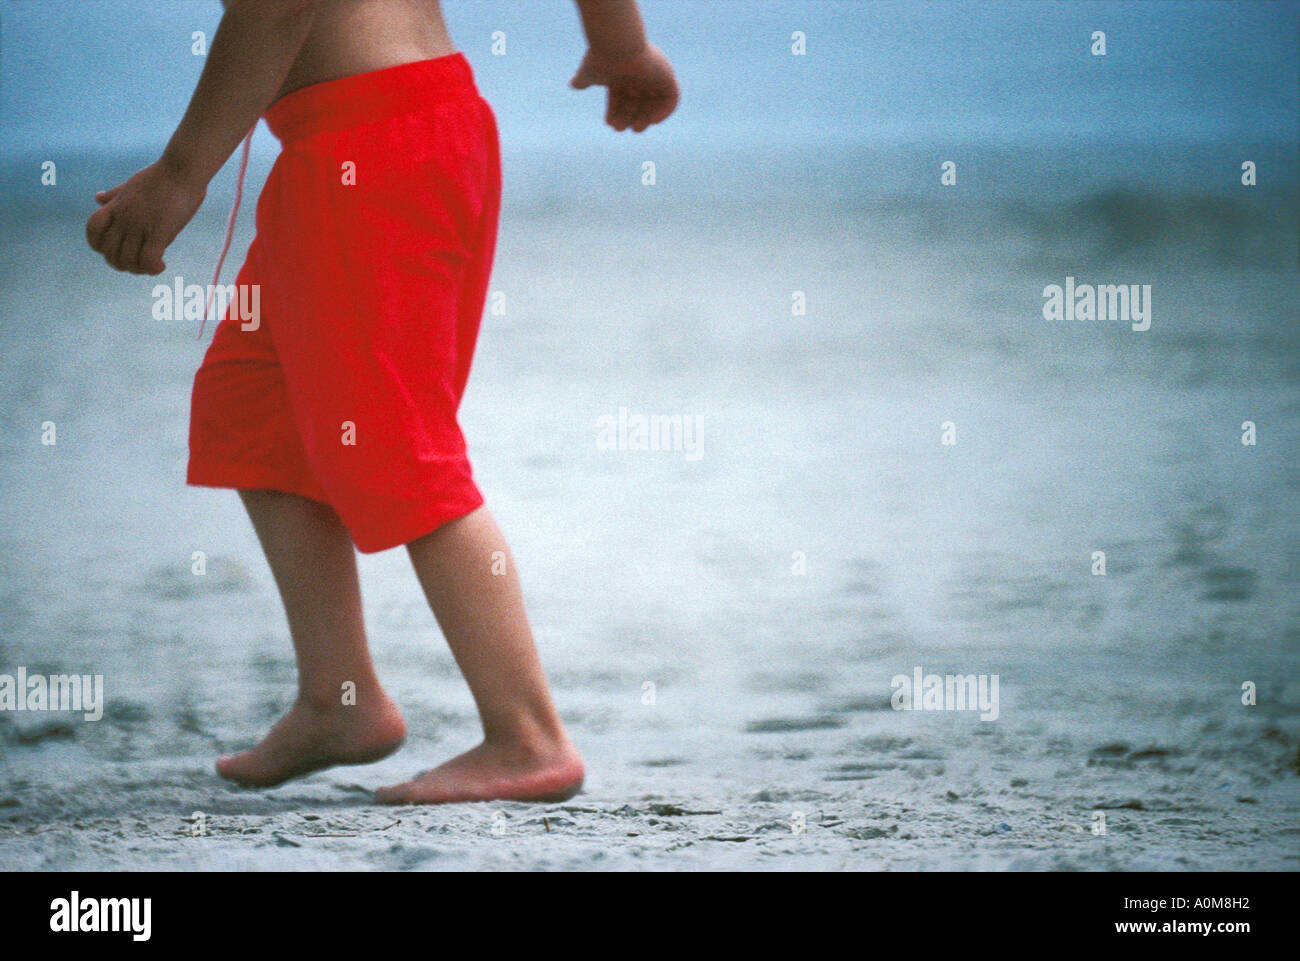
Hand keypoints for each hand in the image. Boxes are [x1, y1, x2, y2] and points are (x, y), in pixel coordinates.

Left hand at [86, 160, 206, 274]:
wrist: (183, 169)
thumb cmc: (162, 175)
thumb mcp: (130, 184)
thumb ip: (113, 195)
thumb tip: (97, 198)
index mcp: (116, 206)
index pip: (92, 231)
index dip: (99, 246)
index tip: (116, 248)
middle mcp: (124, 217)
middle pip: (109, 252)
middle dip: (121, 264)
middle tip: (138, 263)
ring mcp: (140, 225)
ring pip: (128, 260)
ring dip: (139, 269)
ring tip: (152, 266)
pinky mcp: (160, 231)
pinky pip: (148, 259)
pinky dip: (153, 268)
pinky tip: (161, 266)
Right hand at [570, 43, 678, 132]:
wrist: (618, 46)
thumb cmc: (602, 58)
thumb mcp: (589, 72)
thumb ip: (582, 79)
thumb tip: (573, 84)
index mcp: (623, 74)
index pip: (621, 97)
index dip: (616, 111)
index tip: (610, 123)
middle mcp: (639, 75)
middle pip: (637, 102)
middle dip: (628, 116)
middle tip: (621, 128)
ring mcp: (654, 76)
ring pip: (652, 103)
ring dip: (645, 117)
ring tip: (635, 127)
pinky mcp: (667, 76)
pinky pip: (672, 98)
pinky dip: (665, 111)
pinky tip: (652, 120)